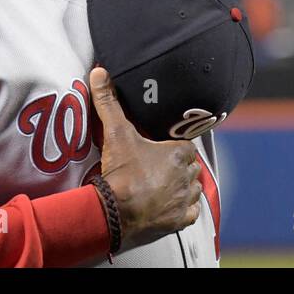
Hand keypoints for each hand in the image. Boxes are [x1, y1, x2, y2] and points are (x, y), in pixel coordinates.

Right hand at [89, 66, 201, 250]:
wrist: (114, 213)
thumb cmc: (121, 172)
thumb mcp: (115, 133)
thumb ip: (108, 102)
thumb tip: (100, 72)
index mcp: (179, 153)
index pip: (186, 144)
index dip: (174, 145)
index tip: (161, 148)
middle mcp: (187, 176)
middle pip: (190, 166)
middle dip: (178, 166)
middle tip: (159, 166)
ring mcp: (185, 200)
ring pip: (193, 189)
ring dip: (183, 186)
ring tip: (165, 185)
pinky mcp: (179, 221)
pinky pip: (191, 212)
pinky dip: (183, 210)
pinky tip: (169, 206)